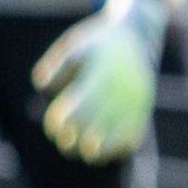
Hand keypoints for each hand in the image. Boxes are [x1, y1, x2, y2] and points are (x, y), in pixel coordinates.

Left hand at [32, 0, 167, 162]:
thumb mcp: (74, 44)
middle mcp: (123, 87)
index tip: (53, 127)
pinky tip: (105, 152)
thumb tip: (42, 86)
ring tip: (86, 153)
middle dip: (81, 138)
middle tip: (65, 144)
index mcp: (103, 73)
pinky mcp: (145, 107)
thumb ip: (57, 64)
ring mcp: (137, 99)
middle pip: (100, 122)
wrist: (137, 34)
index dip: (67, 120)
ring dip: (102, 149)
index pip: (83, 103)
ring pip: (120, 133)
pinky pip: (135, 132)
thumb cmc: (96, 42)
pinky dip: (120, 146)